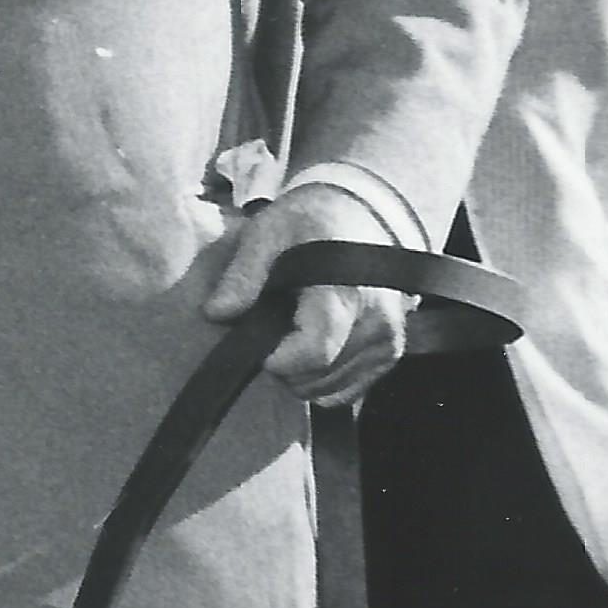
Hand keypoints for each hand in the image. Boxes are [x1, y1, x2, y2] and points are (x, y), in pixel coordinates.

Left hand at [200, 178, 419, 405]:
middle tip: (274, 329)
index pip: (316, 352)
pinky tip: (316, 344)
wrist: (363, 215)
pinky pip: (347, 392)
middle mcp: (377, 321)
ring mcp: (388, 341)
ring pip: (329, 391)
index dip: (279, 359)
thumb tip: (216, 313)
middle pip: (317, 378)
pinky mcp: (390, 354)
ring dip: (303, 373)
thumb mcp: (269, 230)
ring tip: (296, 331)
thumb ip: (243, 273)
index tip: (261, 344)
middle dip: (285, 366)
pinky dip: (324, 379)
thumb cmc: (311, 221)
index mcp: (347, 291)